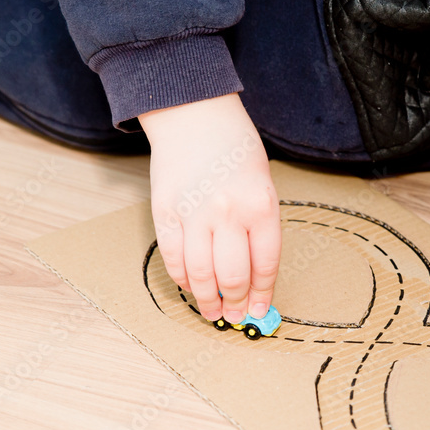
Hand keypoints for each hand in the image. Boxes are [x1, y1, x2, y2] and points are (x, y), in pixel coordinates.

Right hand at [138, 93, 279, 324]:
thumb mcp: (263, 185)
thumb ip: (260, 228)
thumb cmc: (235, 149)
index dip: (262, 294)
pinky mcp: (165, 212)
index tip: (260, 310)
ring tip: (213, 312)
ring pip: (199, 274)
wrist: (194, 114)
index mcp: (260, 207)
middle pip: (232, 276)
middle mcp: (228, 213)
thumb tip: (256, 275)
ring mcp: (194, 214)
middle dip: (236, 302)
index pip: (264, 265)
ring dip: (206, 300)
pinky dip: (182, 279)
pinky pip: (172, 257)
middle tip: (237, 315)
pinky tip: (190, 288)